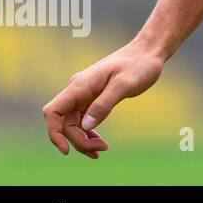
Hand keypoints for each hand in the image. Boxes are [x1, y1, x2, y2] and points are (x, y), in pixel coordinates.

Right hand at [42, 40, 165, 157]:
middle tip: (102, 149)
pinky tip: (99, 142)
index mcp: (80, 85)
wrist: (148, 52)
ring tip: (102, 150)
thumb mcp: (125, 84)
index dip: (54, 132)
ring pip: (73, 123)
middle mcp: (78, 90)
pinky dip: (88, 132)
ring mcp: (84, 94)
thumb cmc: (139, 65)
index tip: (66, 150)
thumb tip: (86, 125)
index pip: (53, 111)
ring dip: (83, 139)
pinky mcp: (93, 98)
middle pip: (64, 122)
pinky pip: (83, 119)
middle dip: (78, 140)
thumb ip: (104, 104)